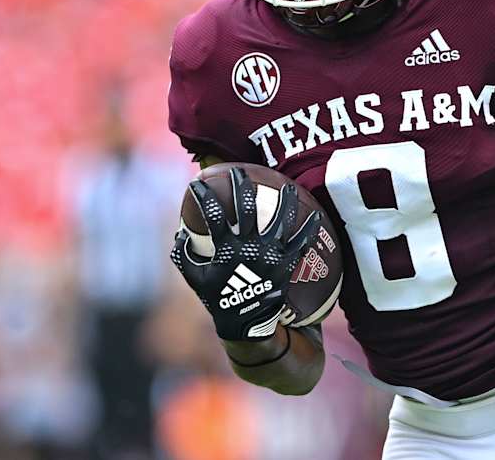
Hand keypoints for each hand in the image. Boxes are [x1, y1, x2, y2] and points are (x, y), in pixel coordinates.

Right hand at [169, 167, 319, 340]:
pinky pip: (301, 242)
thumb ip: (184, 256)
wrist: (246, 324)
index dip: (204, 197)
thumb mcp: (195, 279)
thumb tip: (179, 233)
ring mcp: (270, 254)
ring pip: (279, 219)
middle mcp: (249, 247)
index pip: (212, 216)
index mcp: (225, 249)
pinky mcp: (286, 263)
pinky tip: (315, 214)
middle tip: (239, 171)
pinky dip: (309, 228)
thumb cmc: (220, 299)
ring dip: (283, 200)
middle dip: (241, 186)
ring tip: (286, 185)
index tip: (198, 183)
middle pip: (246, 209)